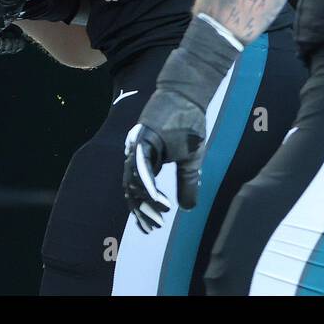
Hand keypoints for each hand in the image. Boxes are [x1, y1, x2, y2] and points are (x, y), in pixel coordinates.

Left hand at [122, 88, 206, 231]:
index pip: (139, 191)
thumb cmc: (188, 124)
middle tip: (152, 228)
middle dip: (141, 211)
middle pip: (131, 189)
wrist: (189, 95)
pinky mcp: (142, 138)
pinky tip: (156, 196)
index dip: (143, 211)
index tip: (151, 228)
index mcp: (147, 162)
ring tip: (159, 214)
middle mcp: (138, 156)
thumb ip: (187, 183)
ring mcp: (138, 147)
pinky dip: (147, 182)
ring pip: (133, 179)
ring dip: (145, 200)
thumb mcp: (191, 160)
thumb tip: (187, 208)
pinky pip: (141, 164)